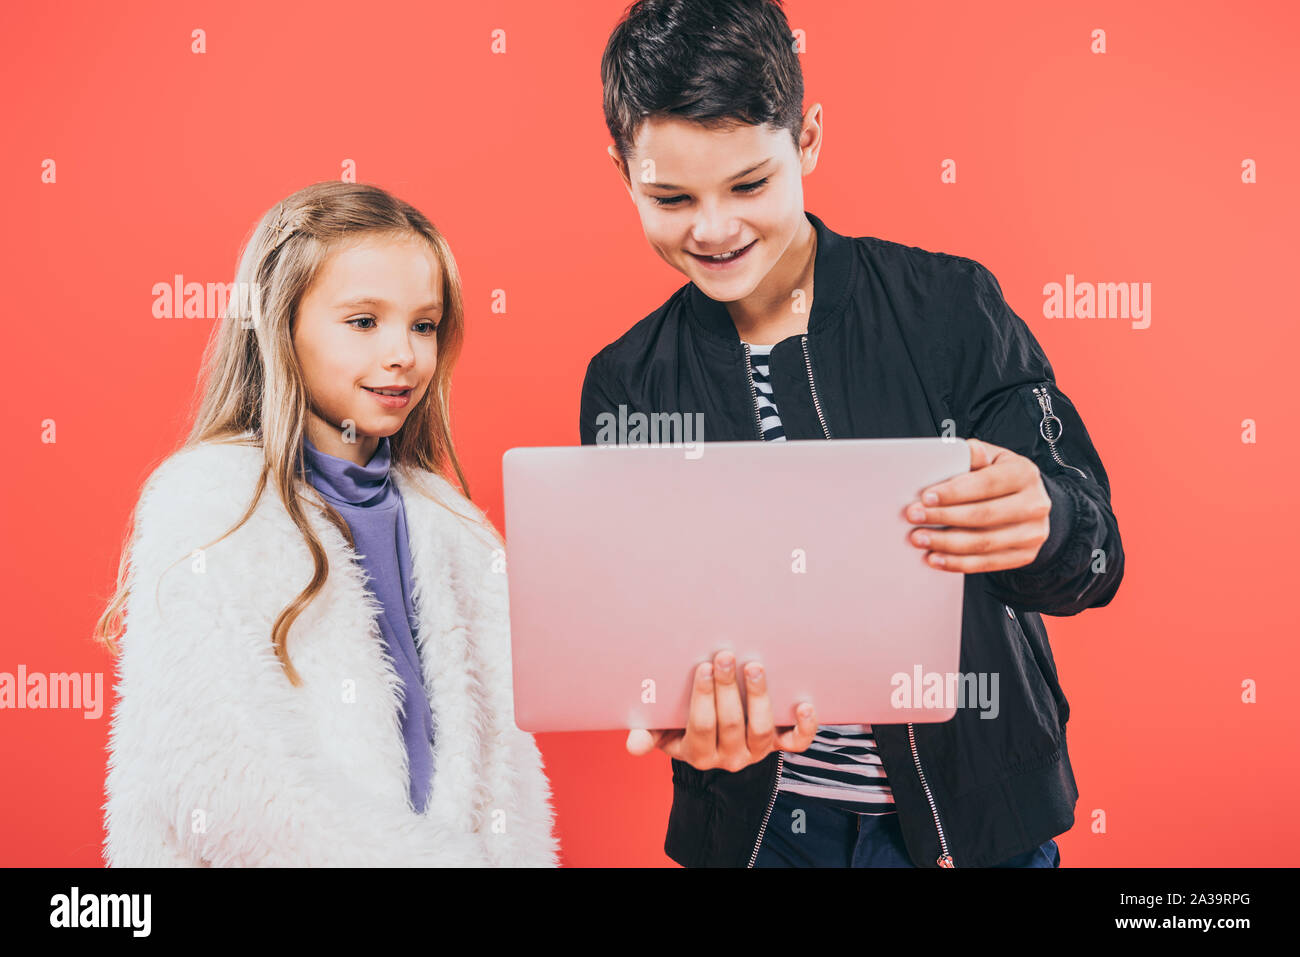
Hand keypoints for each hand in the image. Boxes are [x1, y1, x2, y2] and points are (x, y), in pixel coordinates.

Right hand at [625, 651, 817, 770]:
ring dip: (760, 697)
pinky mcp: (779, 746)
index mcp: (698, 753)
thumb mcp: (663, 731)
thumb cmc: (682, 725)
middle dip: (728, 689)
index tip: (704, 667)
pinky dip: (805, 727)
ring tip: (755, 667)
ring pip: (761, 730)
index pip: (700, 725)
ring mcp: (756, 752)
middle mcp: (729, 758)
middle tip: (726, 656)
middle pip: (730, 724)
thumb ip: (649, 733)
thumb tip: (633, 745)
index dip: (703, 698)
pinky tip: (804, 704)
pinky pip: (796, 743)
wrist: (714, 743)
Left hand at [904, 437, 1050, 572]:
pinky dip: (957, 563)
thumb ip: (975, 455)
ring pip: (983, 543)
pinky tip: (936, 558)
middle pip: (983, 515)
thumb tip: (960, 451)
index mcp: (1024, 474)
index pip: (986, 484)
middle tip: (914, 517)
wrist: (1031, 503)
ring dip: (945, 543)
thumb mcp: (993, 458)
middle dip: (943, 517)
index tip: (925, 497)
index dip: (954, 492)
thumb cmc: (1002, 477)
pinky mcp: (1025, 555)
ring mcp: (1032, 533)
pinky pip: (987, 563)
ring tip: (919, 539)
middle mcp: (1034, 504)